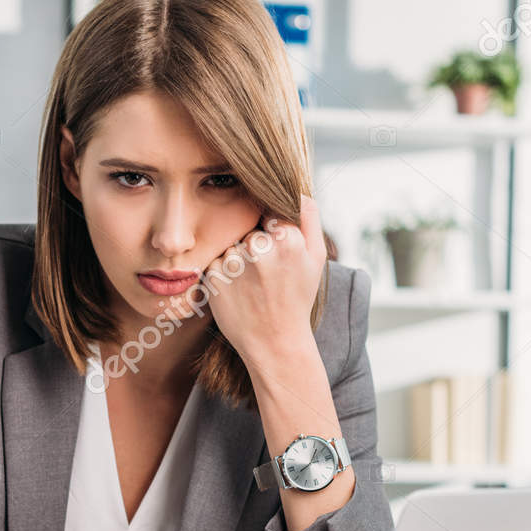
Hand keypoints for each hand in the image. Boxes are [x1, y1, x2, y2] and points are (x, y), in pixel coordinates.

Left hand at [205, 193, 326, 359]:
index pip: (269, 208)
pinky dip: (224, 273)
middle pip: (247, 225)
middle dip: (254, 244)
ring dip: (237, 258)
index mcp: (288, 237)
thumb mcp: (316, 258)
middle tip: (265, 274)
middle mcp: (259, 247)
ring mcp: (234, 262)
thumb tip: (295, 186)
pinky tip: (238, 292)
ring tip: (252, 285)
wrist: (275, 343)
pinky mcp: (214, 276)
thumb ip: (309, 217)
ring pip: (231, 243)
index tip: (272, 243)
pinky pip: (215, 261)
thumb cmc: (297, 298)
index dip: (269, 226)